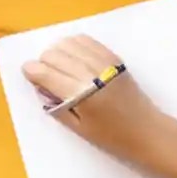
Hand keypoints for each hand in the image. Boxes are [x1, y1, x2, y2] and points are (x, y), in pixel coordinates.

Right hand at [21, 35, 167, 160]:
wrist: (147, 130)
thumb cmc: (111, 137)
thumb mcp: (78, 128)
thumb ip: (57, 105)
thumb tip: (40, 85)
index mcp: (81, 96)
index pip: (46, 73)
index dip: (32, 72)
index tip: (29, 75)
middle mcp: (91, 74)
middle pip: (54, 54)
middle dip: (44, 63)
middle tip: (46, 76)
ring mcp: (104, 62)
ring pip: (68, 43)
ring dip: (58, 52)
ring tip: (60, 66)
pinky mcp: (113, 57)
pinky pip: (86, 40)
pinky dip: (74, 45)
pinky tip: (74, 56)